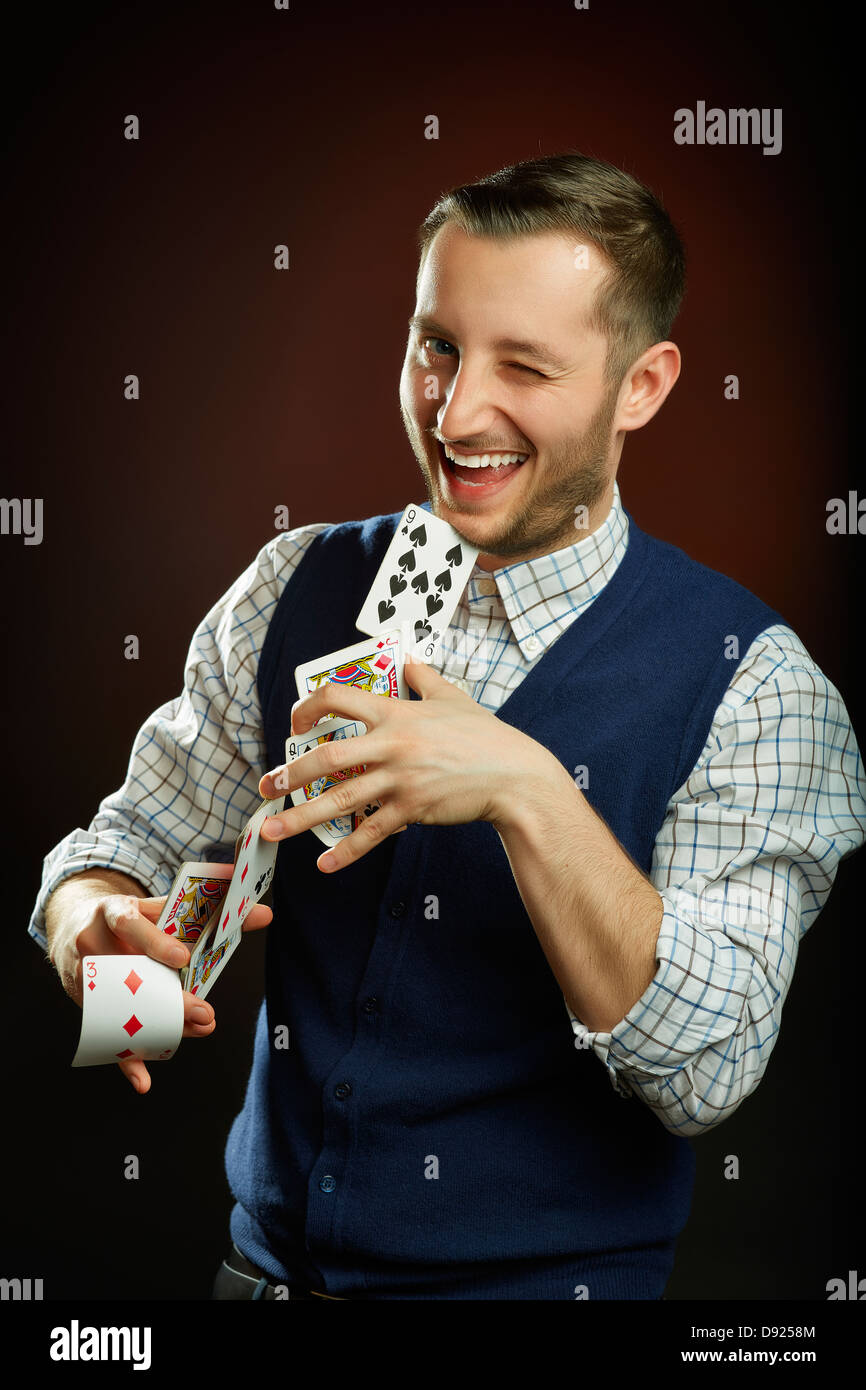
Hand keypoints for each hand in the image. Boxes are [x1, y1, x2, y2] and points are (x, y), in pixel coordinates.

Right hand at [58, 889, 272, 1092]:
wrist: (76, 926)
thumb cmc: (130, 916)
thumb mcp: (159, 906)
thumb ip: (209, 912)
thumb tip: (265, 915)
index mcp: (113, 912)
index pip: (130, 924)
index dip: (154, 942)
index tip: (183, 959)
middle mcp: (93, 945)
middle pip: (126, 975)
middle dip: (167, 999)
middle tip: (203, 1013)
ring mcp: (87, 978)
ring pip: (120, 1009)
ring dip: (157, 1028)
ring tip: (194, 1032)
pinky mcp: (88, 1005)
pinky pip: (105, 1035)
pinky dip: (125, 1060)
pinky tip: (143, 1081)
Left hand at [257, 656, 553, 871]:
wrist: (514, 776)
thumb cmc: (485, 736)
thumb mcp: (454, 697)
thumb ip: (425, 678)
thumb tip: (410, 659)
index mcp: (396, 713)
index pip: (338, 699)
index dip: (307, 708)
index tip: (294, 725)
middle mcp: (392, 744)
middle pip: (327, 757)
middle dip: (290, 774)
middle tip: (267, 788)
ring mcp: (400, 779)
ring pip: (340, 798)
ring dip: (301, 816)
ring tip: (272, 829)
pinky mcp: (412, 808)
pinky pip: (371, 832)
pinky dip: (347, 850)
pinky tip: (325, 864)